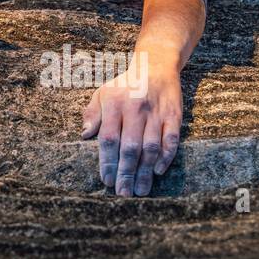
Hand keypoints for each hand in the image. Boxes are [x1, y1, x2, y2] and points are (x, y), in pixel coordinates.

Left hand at [81, 56, 182, 196]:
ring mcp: (156, 113)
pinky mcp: (174, 115)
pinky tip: (158, 172)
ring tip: (141, 190)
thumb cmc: (125, 84)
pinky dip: (166, 157)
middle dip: (126, 173)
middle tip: (123, 192)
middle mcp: (135, 109)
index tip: (107, 181)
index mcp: (114, 103)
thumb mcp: (103, 93)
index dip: (108, 162)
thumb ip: (92, 113)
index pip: (109, 139)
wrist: (156, 65)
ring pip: (150, 148)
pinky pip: (171, 140)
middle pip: (130, 147)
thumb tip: (85, 135)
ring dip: (145, 172)